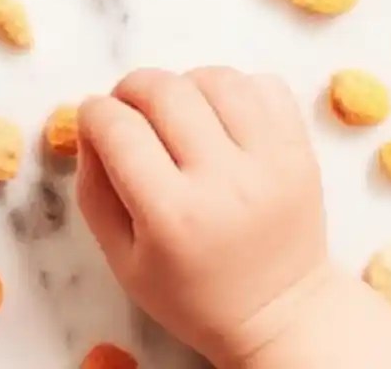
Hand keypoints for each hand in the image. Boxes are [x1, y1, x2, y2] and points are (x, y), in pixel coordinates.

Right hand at [76, 68, 330, 364]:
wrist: (280, 313)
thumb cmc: (191, 294)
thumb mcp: (121, 260)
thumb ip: (94, 189)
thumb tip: (89, 124)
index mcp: (172, 216)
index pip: (117, 128)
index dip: (93, 113)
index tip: (93, 121)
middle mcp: (224, 180)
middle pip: (163, 89)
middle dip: (130, 89)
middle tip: (129, 112)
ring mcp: (271, 161)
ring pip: (213, 77)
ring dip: (182, 85)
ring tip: (177, 113)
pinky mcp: (301, 150)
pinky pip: (262, 84)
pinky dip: (233, 90)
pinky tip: (220, 118)